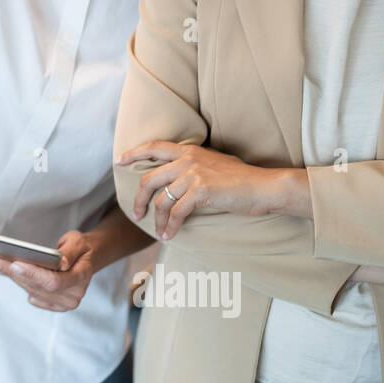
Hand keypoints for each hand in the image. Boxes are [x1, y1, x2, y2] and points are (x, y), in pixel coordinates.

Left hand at [0, 229, 94, 311]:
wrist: (85, 260)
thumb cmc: (80, 248)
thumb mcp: (78, 241)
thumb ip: (70, 252)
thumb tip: (61, 262)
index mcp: (82, 278)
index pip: (54, 281)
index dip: (33, 274)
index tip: (15, 264)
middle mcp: (74, 295)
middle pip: (39, 287)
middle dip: (16, 273)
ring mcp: (64, 303)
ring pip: (32, 291)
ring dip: (13, 277)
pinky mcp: (53, 305)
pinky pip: (32, 295)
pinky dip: (20, 282)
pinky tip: (7, 271)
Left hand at [115, 141, 280, 239]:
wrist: (264, 186)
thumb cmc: (242, 179)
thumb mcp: (214, 163)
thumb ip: (194, 165)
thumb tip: (177, 177)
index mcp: (189, 151)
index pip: (154, 147)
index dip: (134, 153)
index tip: (118, 161)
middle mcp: (188, 159)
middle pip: (149, 179)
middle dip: (138, 199)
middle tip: (136, 214)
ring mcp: (193, 174)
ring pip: (161, 199)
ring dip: (156, 220)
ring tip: (157, 232)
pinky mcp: (201, 191)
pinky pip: (176, 212)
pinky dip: (170, 226)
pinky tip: (170, 235)